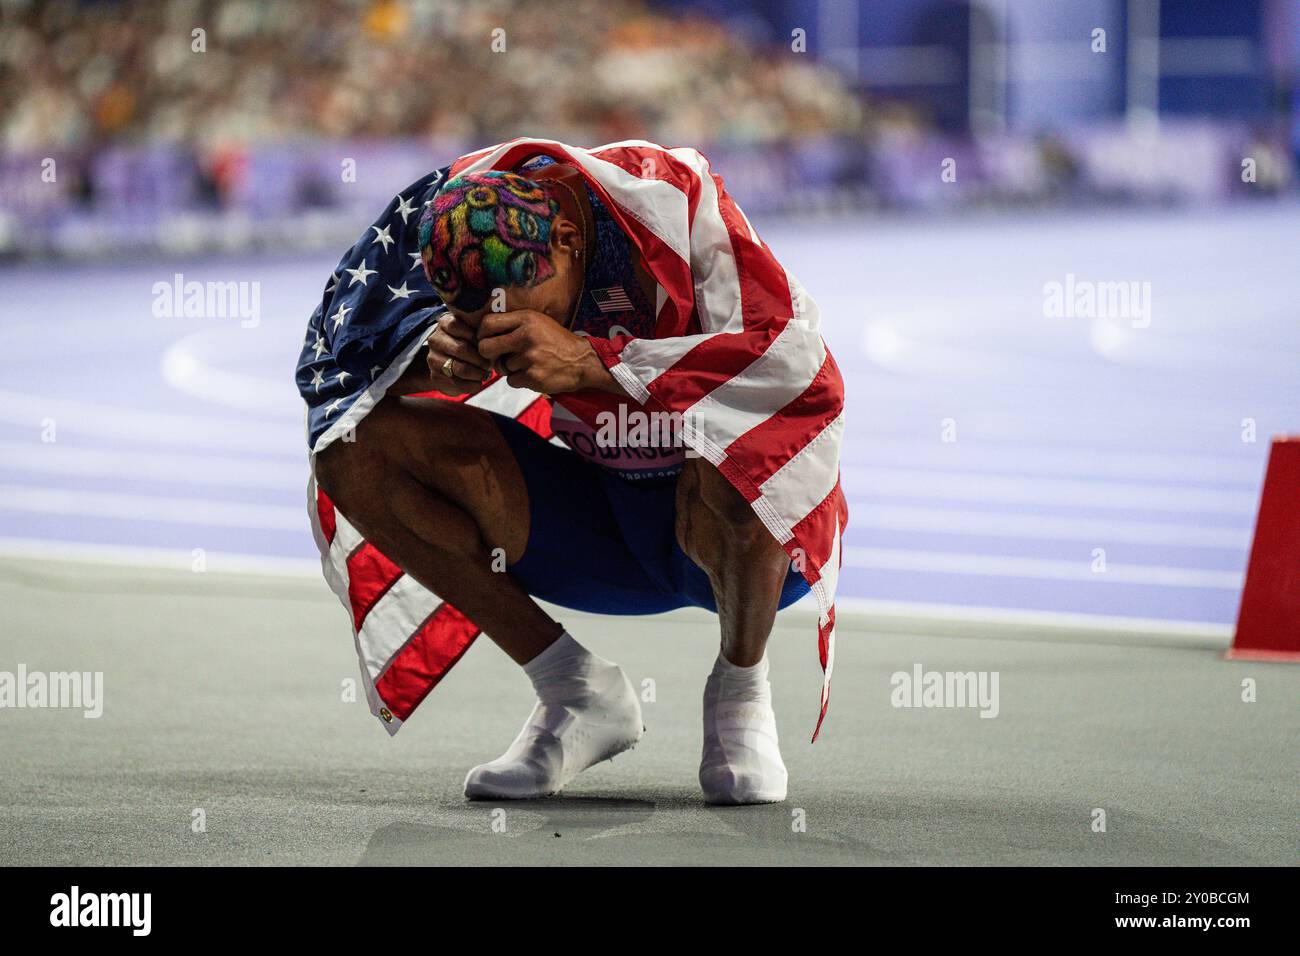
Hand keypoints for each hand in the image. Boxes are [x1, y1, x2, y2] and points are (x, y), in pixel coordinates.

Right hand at [425, 312, 491, 395]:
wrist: (450, 364)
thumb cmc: (469, 344)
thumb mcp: (474, 331)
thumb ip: (482, 329)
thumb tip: (494, 337)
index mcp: (445, 323)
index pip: (461, 327)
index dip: (477, 337)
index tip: (487, 345)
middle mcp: (435, 340)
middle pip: (461, 349)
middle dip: (480, 359)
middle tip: (489, 364)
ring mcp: (433, 359)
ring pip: (460, 368)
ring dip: (478, 374)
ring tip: (486, 374)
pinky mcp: (435, 376)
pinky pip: (457, 383)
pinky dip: (472, 385)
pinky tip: (478, 383)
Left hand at [477, 309, 621, 394]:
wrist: (583, 361)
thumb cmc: (557, 342)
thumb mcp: (538, 322)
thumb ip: (514, 324)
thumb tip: (485, 333)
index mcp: (526, 319)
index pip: (487, 323)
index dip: (481, 334)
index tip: (486, 339)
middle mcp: (525, 336)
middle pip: (485, 347)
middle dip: (488, 355)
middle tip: (497, 356)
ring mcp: (528, 357)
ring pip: (500, 367)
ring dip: (510, 368)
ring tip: (528, 364)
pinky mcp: (532, 376)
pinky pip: (511, 381)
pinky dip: (519, 380)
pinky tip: (533, 374)